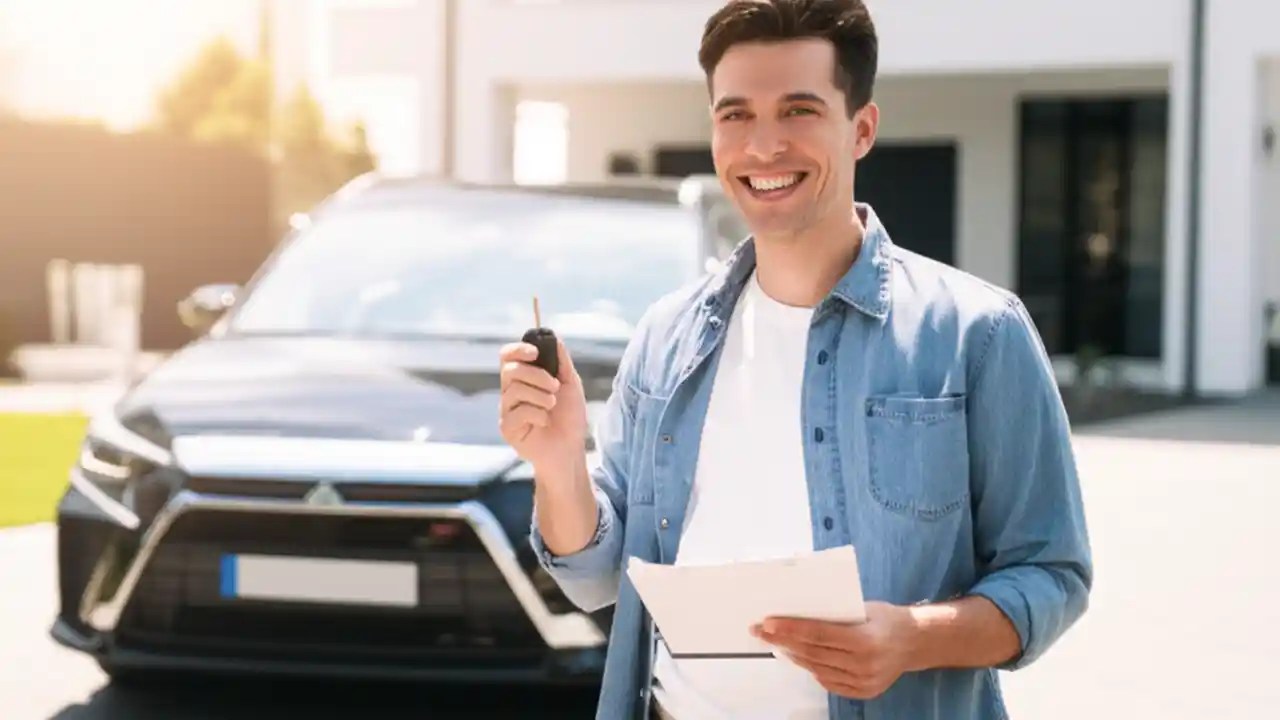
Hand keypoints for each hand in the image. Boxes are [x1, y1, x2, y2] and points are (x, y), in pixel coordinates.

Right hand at [498, 337, 588, 474]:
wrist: (571, 448)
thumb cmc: (570, 418)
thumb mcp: (570, 384)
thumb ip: (561, 361)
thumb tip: (553, 337)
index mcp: (523, 379)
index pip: (507, 356)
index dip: (518, 350)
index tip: (534, 352)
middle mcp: (510, 392)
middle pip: (510, 370)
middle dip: (537, 375)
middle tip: (555, 387)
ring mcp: (507, 410)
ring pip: (515, 389)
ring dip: (540, 396)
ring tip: (552, 406)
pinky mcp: (507, 428)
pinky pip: (518, 411)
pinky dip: (537, 414)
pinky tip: (544, 423)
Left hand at [752, 601, 918, 700]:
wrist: (916, 642)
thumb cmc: (886, 619)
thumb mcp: (863, 608)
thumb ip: (835, 614)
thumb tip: (797, 611)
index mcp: (864, 640)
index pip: (817, 634)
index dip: (790, 628)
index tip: (768, 622)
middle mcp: (864, 664)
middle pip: (812, 652)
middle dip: (782, 641)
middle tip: (761, 631)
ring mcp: (863, 682)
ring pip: (817, 668)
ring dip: (793, 655)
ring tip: (776, 643)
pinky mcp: (863, 692)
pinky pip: (828, 681)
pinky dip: (811, 668)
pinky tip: (798, 657)